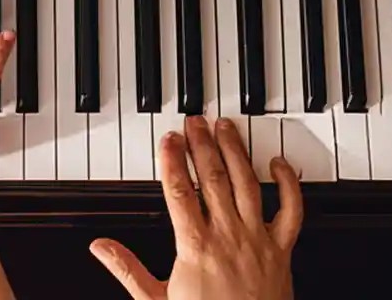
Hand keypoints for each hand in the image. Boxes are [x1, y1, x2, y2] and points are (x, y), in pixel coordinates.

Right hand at [90, 116, 302, 299]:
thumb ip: (128, 269)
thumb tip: (100, 247)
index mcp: (195, 247)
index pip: (180, 192)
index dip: (172, 161)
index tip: (168, 139)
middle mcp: (228, 237)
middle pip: (213, 178)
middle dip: (201, 145)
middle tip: (194, 122)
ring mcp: (257, 241)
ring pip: (247, 184)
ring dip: (235, 152)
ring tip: (225, 127)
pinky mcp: (282, 251)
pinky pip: (291, 211)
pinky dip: (287, 185)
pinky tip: (278, 164)